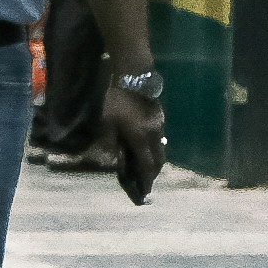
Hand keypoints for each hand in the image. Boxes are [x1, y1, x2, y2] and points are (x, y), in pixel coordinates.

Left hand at [104, 84, 167, 202]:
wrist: (134, 77)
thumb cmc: (117, 100)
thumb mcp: (107, 122)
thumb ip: (108, 142)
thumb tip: (109, 160)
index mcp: (141, 138)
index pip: (146, 165)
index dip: (146, 179)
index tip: (146, 190)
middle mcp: (155, 135)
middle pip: (158, 159)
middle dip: (152, 171)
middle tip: (146, 180)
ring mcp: (160, 125)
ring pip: (161, 148)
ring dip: (154, 159)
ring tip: (146, 165)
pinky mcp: (160, 117)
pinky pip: (159, 138)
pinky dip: (154, 146)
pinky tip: (146, 145)